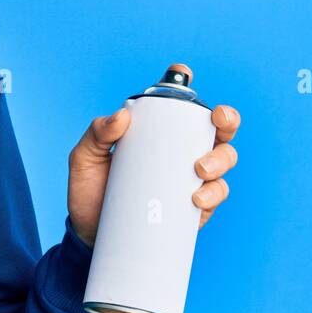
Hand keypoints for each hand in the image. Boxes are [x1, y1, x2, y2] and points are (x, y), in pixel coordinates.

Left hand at [67, 63, 239, 248]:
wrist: (90, 234)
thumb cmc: (89, 190)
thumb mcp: (84, 158)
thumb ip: (97, 134)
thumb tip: (122, 116)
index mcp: (158, 135)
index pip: (183, 109)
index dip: (188, 87)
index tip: (189, 78)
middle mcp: (180, 153)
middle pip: (217, 130)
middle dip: (226, 122)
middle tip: (216, 125)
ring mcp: (189, 180)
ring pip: (224, 161)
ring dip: (221, 160)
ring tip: (199, 171)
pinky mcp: (193, 208)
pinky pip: (215, 197)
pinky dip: (213, 195)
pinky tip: (197, 199)